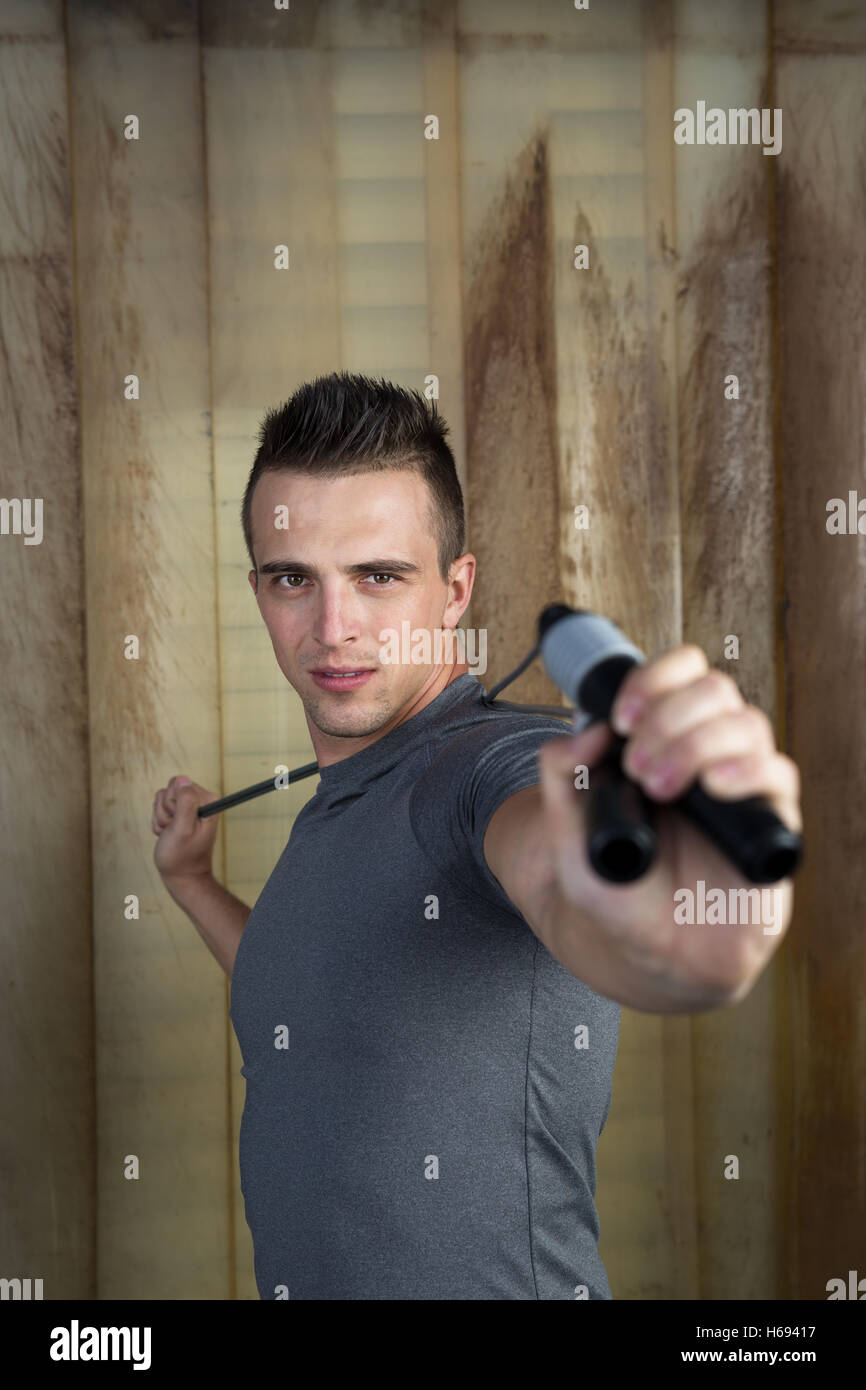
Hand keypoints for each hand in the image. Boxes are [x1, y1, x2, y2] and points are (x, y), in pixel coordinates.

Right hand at [151, 775, 219, 881]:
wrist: (181, 876)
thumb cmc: (182, 856)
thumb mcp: (183, 828)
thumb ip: (185, 802)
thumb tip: (184, 779)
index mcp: (208, 801)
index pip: (180, 783)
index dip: (171, 802)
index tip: (177, 821)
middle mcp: (201, 801)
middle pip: (170, 789)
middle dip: (165, 811)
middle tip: (173, 829)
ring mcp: (189, 808)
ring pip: (162, 799)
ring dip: (161, 818)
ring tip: (170, 833)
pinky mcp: (179, 814)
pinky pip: (160, 809)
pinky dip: (159, 823)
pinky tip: (166, 835)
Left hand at [536, 645, 801, 997]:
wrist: (654, 953)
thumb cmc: (619, 890)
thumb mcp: (567, 836)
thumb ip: (561, 777)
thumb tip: (590, 730)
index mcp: (663, 739)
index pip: (679, 673)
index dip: (655, 679)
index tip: (623, 719)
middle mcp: (707, 751)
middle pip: (713, 690)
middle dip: (668, 717)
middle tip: (638, 767)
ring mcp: (741, 782)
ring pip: (745, 723)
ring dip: (698, 743)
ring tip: (661, 786)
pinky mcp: (769, 820)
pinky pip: (778, 773)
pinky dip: (749, 769)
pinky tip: (716, 786)